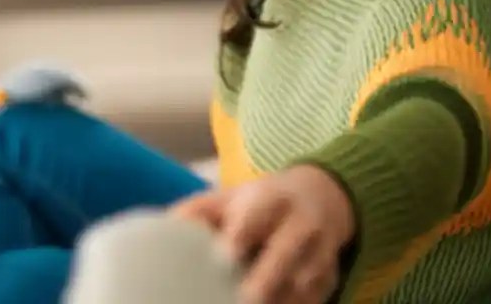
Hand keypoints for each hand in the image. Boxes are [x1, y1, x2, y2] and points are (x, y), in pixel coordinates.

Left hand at [171, 165, 354, 303]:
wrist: (320, 196)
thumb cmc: (260, 202)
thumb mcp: (229, 197)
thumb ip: (196, 212)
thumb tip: (161, 230)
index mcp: (272, 200)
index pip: (256, 216)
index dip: (240, 235)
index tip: (223, 256)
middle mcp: (302, 225)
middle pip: (286, 252)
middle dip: (266, 279)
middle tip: (243, 299)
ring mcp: (320, 253)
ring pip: (305, 282)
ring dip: (281, 299)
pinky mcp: (329, 279)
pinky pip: (313, 300)